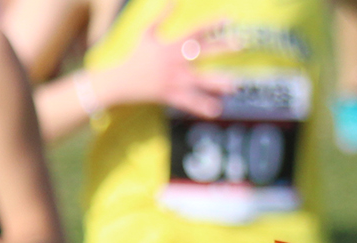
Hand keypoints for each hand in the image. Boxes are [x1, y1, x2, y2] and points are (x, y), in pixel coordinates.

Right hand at [91, 13, 236, 117]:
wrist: (115, 81)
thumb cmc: (132, 55)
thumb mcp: (146, 32)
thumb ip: (161, 16)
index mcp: (170, 45)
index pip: (195, 31)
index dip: (212, 24)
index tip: (229, 19)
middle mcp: (174, 61)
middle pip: (202, 52)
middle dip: (222, 48)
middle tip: (241, 44)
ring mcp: (172, 79)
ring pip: (199, 80)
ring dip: (217, 83)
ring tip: (234, 85)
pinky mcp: (168, 95)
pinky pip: (188, 103)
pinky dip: (201, 107)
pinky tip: (216, 110)